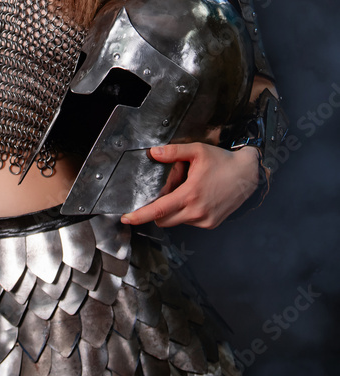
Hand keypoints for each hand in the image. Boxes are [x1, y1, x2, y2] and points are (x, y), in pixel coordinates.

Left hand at [120, 142, 258, 229]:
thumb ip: (173, 152)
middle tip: (164, 193)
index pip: (158, 210)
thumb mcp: (197, 151)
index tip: (126, 218)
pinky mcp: (212, 223)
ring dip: (173, 211)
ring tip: (186, 191)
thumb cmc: (223, 162)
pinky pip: (190, 222)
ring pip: (177, 221)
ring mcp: (205, 220)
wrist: (248, 175)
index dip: (140, 216)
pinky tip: (197, 197)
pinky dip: (187, 213)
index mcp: (190, 194)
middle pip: (164, 220)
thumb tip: (153, 153)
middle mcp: (196, 211)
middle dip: (156, 211)